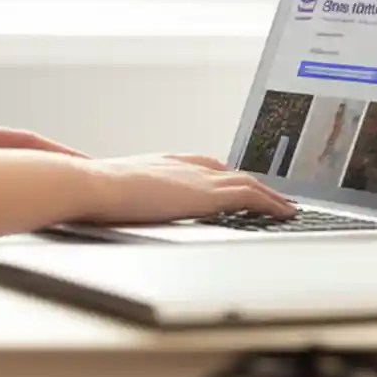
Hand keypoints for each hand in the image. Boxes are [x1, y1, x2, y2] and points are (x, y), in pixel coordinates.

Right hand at [82, 154, 295, 223]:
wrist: (91, 186)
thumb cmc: (90, 192)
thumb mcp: (108, 192)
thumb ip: (119, 197)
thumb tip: (106, 208)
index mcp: (160, 163)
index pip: (201, 164)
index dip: (221, 174)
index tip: (232, 180)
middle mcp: (183, 165)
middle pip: (228, 170)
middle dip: (250, 182)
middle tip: (269, 194)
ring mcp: (197, 177)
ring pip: (247, 182)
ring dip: (270, 194)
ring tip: (286, 207)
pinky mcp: (208, 194)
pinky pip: (252, 197)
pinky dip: (272, 203)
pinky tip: (285, 213)